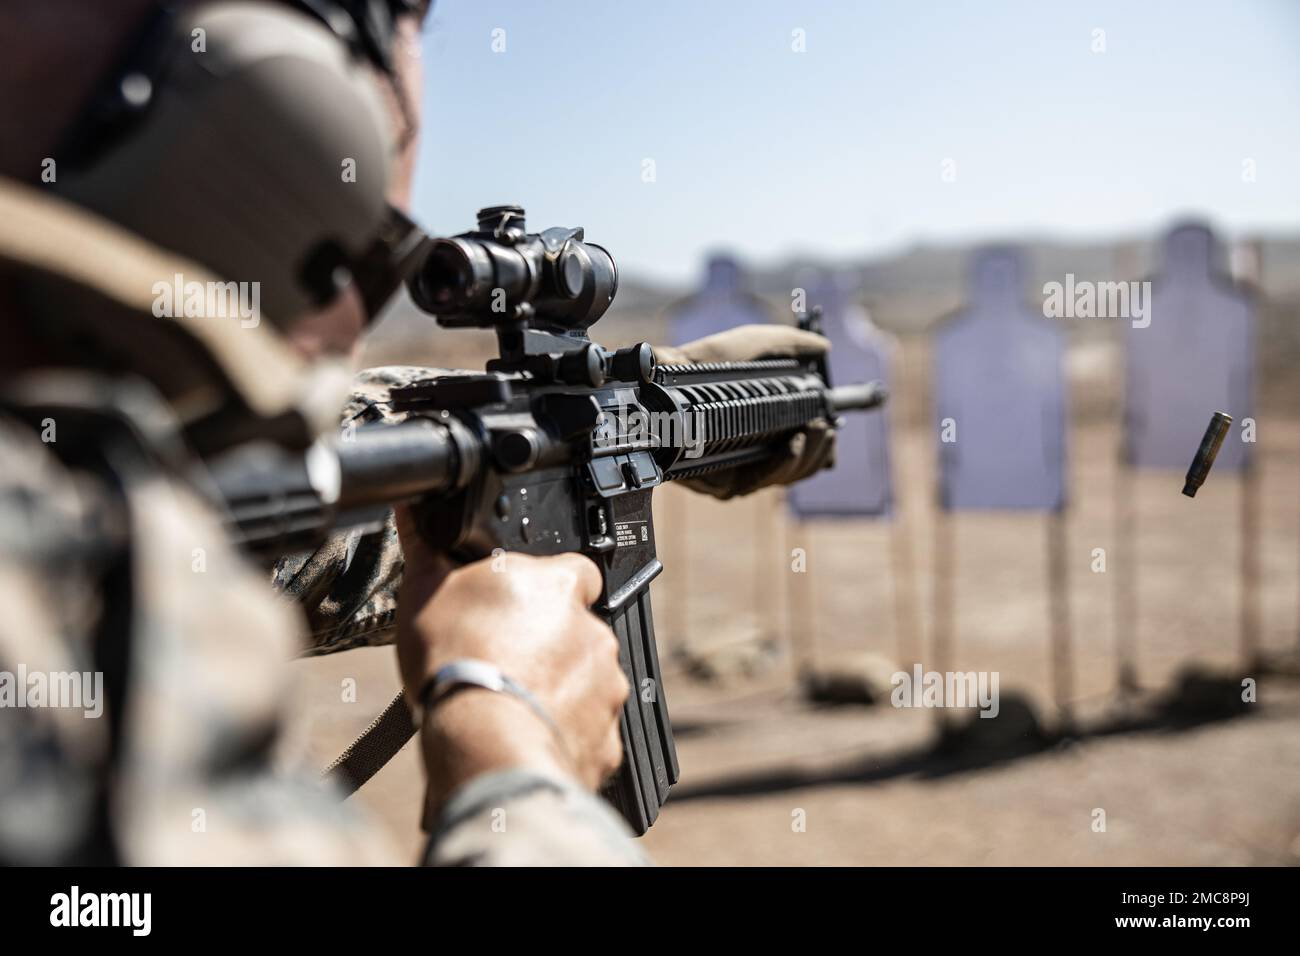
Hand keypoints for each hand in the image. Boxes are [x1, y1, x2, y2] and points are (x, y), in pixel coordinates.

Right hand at [394, 509, 628, 805]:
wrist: (484, 743)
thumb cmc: (456, 664)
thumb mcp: (424, 593)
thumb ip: (424, 547)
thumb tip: (411, 508)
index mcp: (558, 586)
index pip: (574, 571)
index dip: (544, 588)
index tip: (517, 607)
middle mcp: (594, 630)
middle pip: (578, 628)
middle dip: (549, 642)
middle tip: (506, 659)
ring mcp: (606, 684)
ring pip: (587, 680)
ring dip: (558, 687)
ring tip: (512, 701)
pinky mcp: (607, 735)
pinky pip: (587, 729)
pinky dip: (563, 732)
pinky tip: (526, 733)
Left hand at [654, 324, 835, 498]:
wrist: (670, 374)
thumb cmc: (708, 360)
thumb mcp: (756, 344)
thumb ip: (792, 344)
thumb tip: (825, 348)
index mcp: (765, 430)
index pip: (805, 451)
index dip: (824, 447)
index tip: (833, 428)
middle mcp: (751, 454)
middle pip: (799, 470)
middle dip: (820, 451)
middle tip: (824, 427)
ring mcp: (734, 470)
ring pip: (782, 479)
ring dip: (804, 459)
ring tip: (810, 432)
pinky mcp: (714, 481)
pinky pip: (753, 485)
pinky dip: (775, 469)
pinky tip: (788, 448)